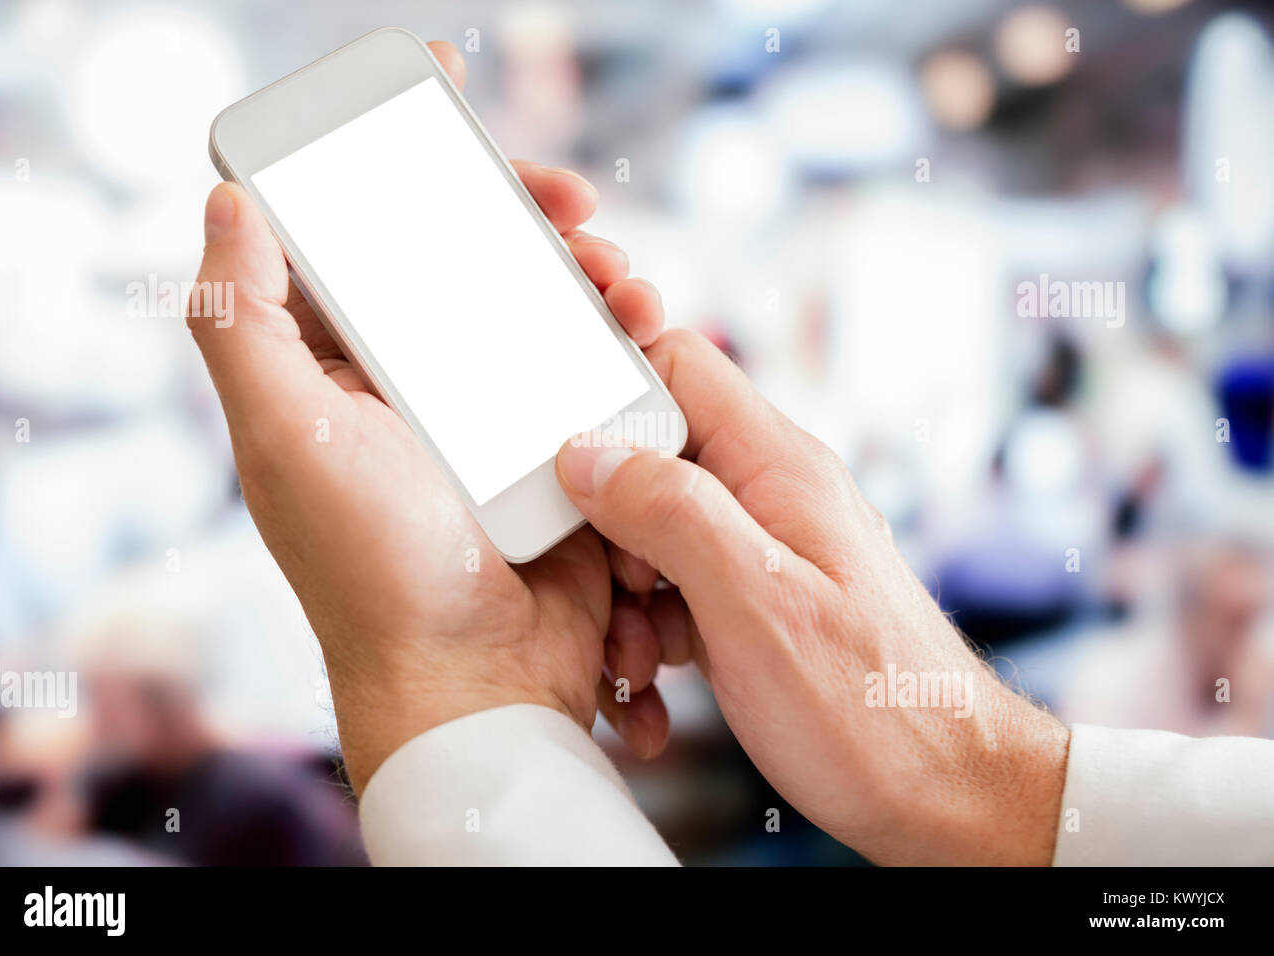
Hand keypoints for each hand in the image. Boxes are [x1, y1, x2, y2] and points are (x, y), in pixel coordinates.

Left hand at [187, 41, 666, 792]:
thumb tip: (227, 201)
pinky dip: (624, 333)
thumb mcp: (285, 440)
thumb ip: (240, 322)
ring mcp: (495, 410)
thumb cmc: (370, 569)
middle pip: (471, 256)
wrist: (476, 681)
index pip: (368, 235)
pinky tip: (645, 325)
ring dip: (585, 266)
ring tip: (619, 272)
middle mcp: (418, 379)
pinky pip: (595, 362)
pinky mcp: (561, 443)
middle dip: (521, 209)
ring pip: (543, 300)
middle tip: (567, 198)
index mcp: (342, 365)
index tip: (444, 96)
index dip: (399, 162)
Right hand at [555, 330, 1071, 864]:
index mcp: (778, 466)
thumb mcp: (758, 605)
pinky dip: (647, 635)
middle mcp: (768, 494)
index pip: (678, 366)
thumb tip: (589, 456)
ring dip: (621, 598)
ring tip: (635, 665)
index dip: (610, 391)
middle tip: (616, 597)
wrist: (940, 793)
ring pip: (650, 535)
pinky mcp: (748, 603)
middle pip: (648, 458)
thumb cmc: (873, 707)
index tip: (563, 459)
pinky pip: (671, 591)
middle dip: (605, 529)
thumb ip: (672, 514)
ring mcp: (758, 550)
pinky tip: (652, 688)